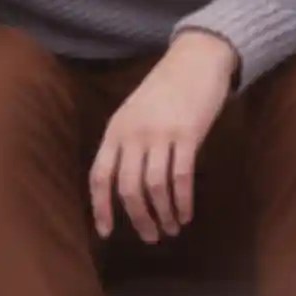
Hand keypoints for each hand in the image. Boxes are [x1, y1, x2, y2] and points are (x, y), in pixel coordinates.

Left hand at [89, 30, 237, 242]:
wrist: (195, 59)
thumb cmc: (165, 88)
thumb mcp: (134, 113)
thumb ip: (127, 143)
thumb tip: (124, 186)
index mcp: (115, 129)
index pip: (100, 175)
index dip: (100, 207)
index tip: (106, 232)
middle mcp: (133, 133)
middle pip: (127, 188)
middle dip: (138, 218)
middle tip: (150, 236)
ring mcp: (159, 133)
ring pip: (155, 187)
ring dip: (163, 214)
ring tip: (172, 229)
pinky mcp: (187, 134)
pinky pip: (181, 177)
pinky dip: (183, 201)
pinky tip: (186, 214)